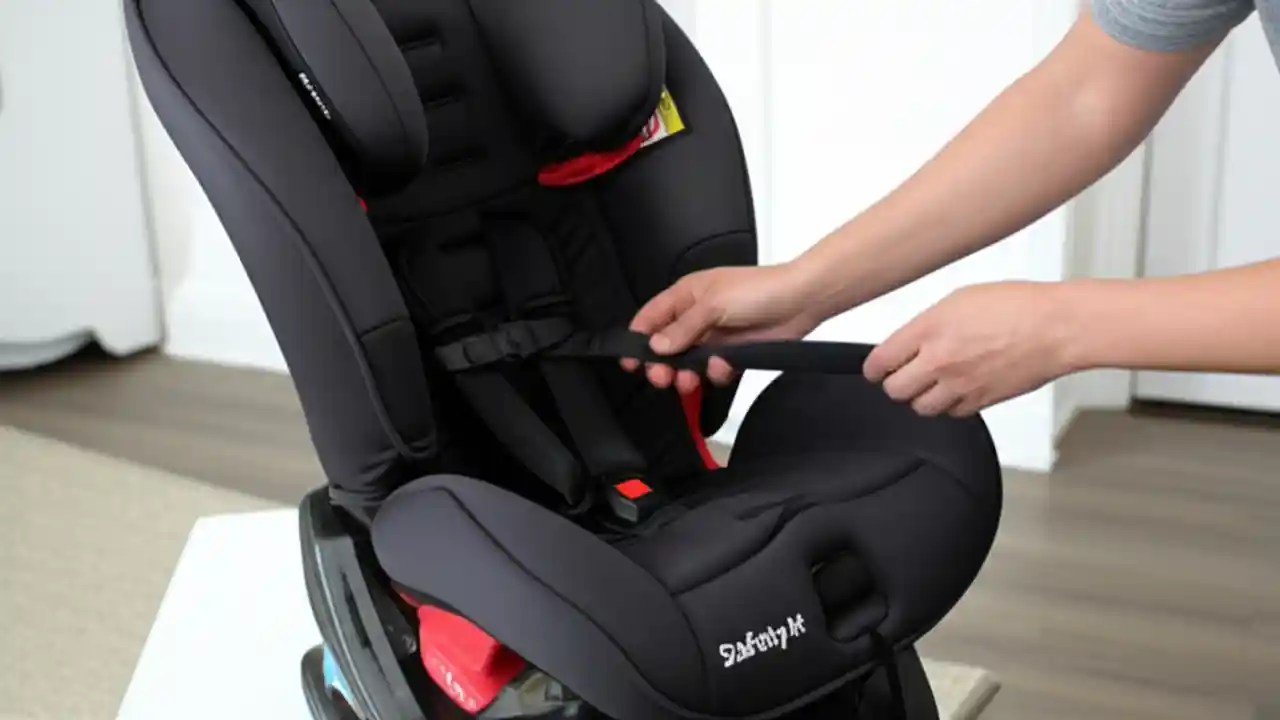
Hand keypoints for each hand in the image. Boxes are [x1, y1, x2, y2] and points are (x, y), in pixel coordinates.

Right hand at [625, 263, 823, 393]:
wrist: (801, 301)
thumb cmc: (757, 291)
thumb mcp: (713, 305)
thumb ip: (682, 328)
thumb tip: (655, 347)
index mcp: (686, 296)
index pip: (651, 318)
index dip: (638, 339)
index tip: (631, 362)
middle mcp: (695, 316)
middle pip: (666, 346)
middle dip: (661, 364)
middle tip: (662, 379)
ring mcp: (714, 336)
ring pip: (688, 363)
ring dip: (686, 375)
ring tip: (690, 381)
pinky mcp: (732, 354)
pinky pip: (713, 370)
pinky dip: (715, 373)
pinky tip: (723, 367)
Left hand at [863, 281, 1074, 416]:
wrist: (1056, 327)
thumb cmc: (1016, 306)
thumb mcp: (959, 299)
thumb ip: (927, 324)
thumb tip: (909, 341)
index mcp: (929, 330)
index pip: (880, 361)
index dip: (874, 368)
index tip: (876, 369)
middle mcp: (940, 361)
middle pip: (895, 391)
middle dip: (895, 383)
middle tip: (903, 375)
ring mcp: (960, 384)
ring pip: (921, 408)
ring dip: (922, 397)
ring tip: (931, 383)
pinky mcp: (981, 401)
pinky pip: (951, 414)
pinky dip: (950, 406)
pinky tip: (957, 390)